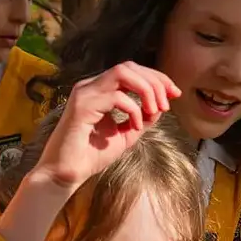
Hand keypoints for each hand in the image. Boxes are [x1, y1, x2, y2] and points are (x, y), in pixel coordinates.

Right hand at [36, 63, 179, 192]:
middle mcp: (90, 86)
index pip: (131, 71)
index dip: (157, 78)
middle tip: (167, 103)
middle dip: (155, 81)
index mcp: (99, 91)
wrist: (65, 174)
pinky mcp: (81, 105)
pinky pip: (116, 96)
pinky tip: (135, 126)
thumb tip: (160, 106)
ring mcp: (84, 93)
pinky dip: (133, 109)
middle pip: (129, 66)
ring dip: (146, 89)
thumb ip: (142, 118)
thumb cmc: (90, 156)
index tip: (174, 94)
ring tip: (155, 110)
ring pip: (123, 72)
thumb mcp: (125, 134)